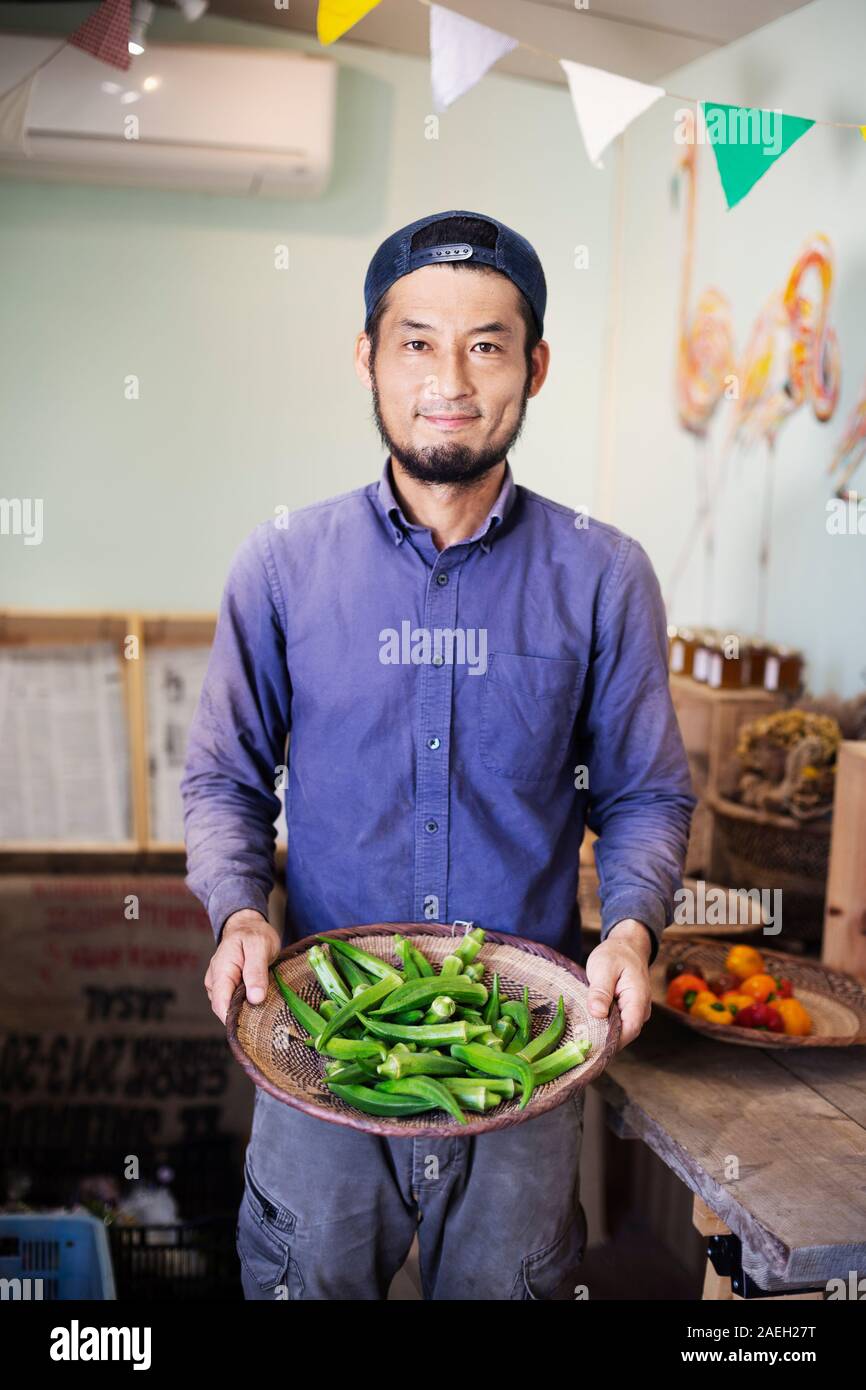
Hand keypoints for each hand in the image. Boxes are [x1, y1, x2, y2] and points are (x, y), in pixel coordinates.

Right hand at [204, 909, 280, 1024]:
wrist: (248, 926)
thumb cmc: (254, 934)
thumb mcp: (260, 947)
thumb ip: (256, 971)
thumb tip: (255, 999)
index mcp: (221, 970)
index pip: (221, 1005)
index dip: (235, 1018)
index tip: (256, 1023)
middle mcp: (215, 980)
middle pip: (225, 1009)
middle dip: (244, 1015)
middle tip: (267, 1012)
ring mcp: (219, 985)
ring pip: (230, 1007)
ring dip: (246, 1009)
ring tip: (266, 1002)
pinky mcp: (226, 988)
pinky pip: (234, 1002)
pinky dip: (247, 1003)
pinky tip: (260, 999)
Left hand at [585, 919, 652, 1050]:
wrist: (627, 946)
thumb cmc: (616, 954)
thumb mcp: (604, 967)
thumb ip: (601, 991)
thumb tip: (597, 1013)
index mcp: (638, 999)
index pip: (629, 1029)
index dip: (612, 1042)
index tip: (592, 1047)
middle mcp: (641, 1009)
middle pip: (625, 1034)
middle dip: (605, 1041)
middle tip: (579, 1045)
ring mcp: (635, 1011)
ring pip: (621, 1030)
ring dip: (603, 1034)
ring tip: (581, 1037)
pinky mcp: (627, 1011)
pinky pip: (617, 1024)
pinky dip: (604, 1026)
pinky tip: (588, 1026)